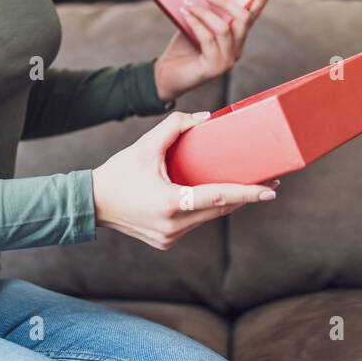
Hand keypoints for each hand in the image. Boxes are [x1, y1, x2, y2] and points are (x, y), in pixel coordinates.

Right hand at [91, 110, 279, 249]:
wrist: (91, 204)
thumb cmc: (118, 174)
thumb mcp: (145, 146)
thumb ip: (175, 127)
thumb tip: (205, 118)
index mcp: (171, 204)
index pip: (218, 198)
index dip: (247, 193)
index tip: (270, 190)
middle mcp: (173, 227)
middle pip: (219, 210)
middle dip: (244, 197)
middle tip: (268, 182)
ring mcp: (170, 238)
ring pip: (208, 219)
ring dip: (224, 203)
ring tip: (242, 184)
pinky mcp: (166, 242)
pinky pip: (194, 223)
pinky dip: (204, 210)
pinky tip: (212, 196)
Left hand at [153, 0, 272, 101]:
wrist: (166, 75)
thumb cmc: (182, 48)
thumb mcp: (197, 26)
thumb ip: (208, 14)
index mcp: (236, 40)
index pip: (251, 18)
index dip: (260, 1)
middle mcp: (236, 51)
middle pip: (243, 20)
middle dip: (225, 2)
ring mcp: (227, 61)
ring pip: (224, 28)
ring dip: (204, 12)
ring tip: (188, 3)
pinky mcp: (214, 68)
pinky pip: (207, 38)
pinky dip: (195, 23)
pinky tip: (185, 14)